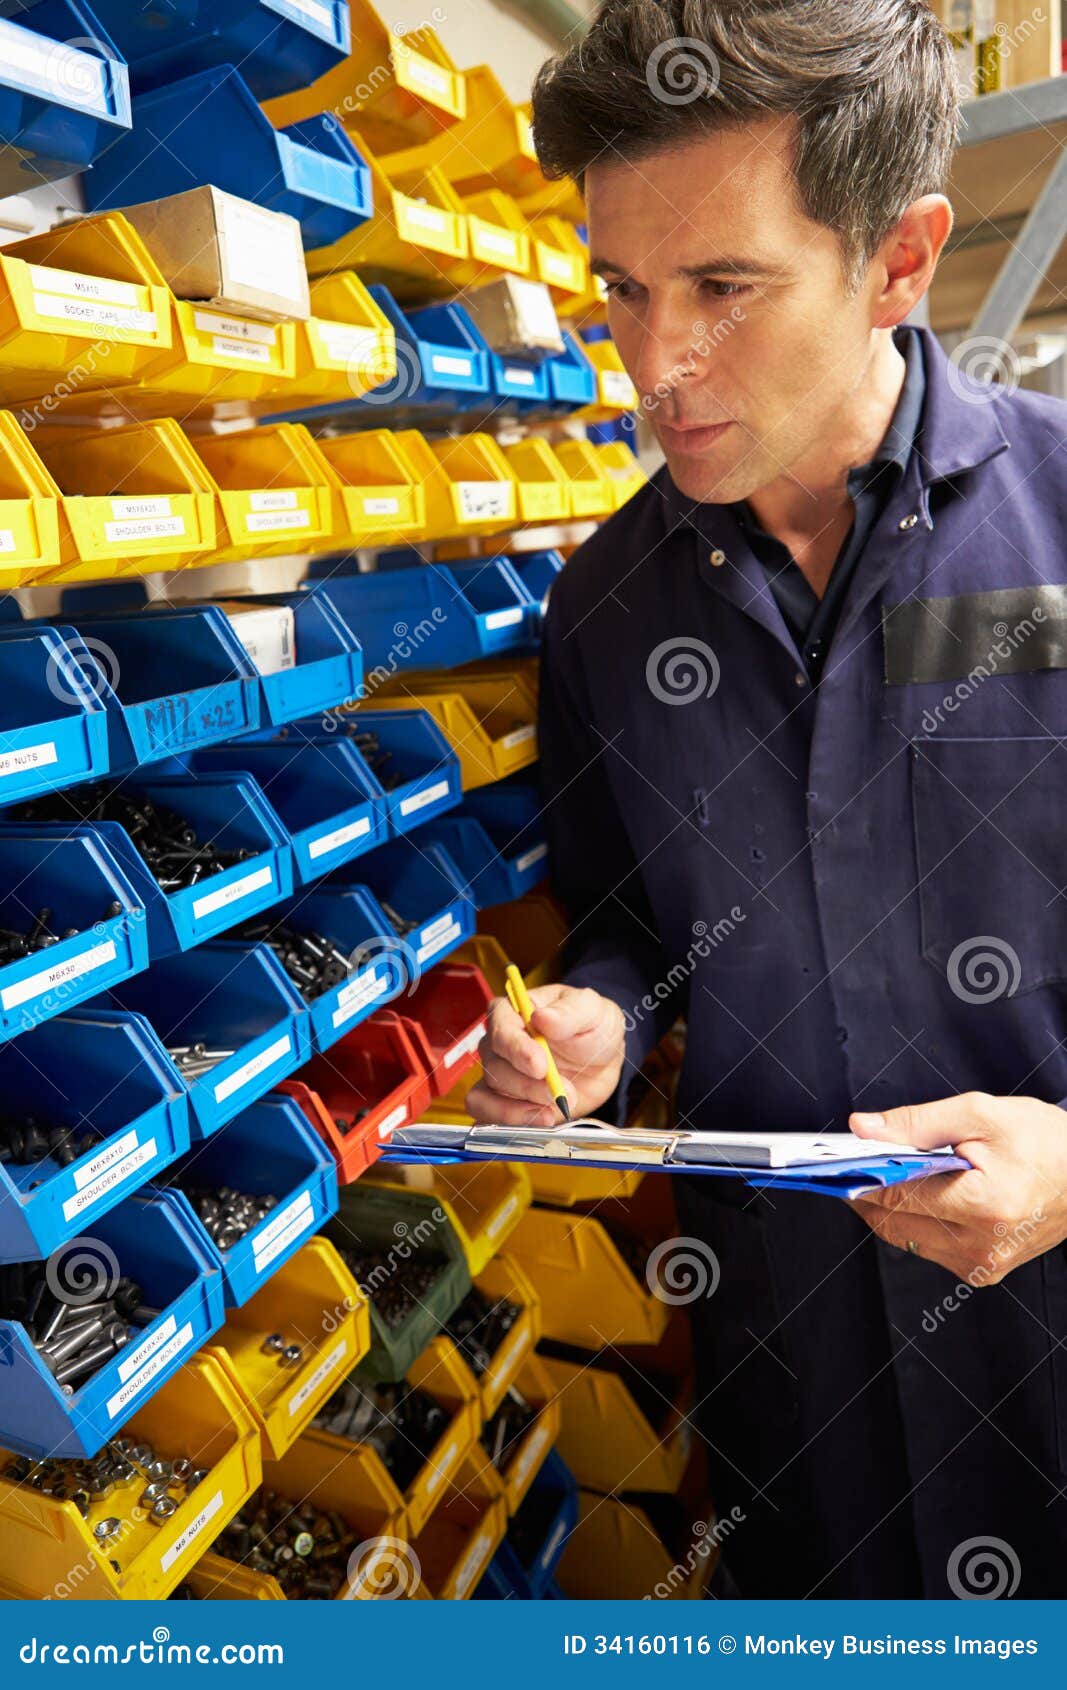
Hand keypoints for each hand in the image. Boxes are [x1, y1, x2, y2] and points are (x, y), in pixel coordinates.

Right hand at [465, 983, 625, 1125]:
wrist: (601, 1061)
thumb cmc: (591, 1026)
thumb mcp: (591, 1010)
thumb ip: (569, 1012)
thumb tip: (542, 1016)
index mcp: (515, 1012)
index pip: (500, 1027)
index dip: (516, 1048)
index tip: (540, 1065)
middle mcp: (500, 1043)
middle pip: (495, 1066)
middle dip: (528, 1085)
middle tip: (562, 1092)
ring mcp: (500, 1073)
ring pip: (489, 1094)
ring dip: (519, 1108)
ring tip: (552, 1111)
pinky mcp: (505, 1101)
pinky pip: (488, 1115)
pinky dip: (509, 1122)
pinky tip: (539, 1121)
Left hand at [848, 1092, 1066, 1283]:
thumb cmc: (1048, 1142)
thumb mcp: (982, 1114)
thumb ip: (916, 1124)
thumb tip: (863, 1129)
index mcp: (984, 1206)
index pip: (896, 1196)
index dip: (857, 1176)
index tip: (831, 1161)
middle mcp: (981, 1246)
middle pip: (892, 1223)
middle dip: (867, 1190)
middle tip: (855, 1159)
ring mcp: (983, 1264)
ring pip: (905, 1237)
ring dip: (889, 1206)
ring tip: (892, 1170)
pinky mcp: (984, 1270)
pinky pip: (927, 1246)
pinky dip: (914, 1219)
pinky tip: (921, 1192)